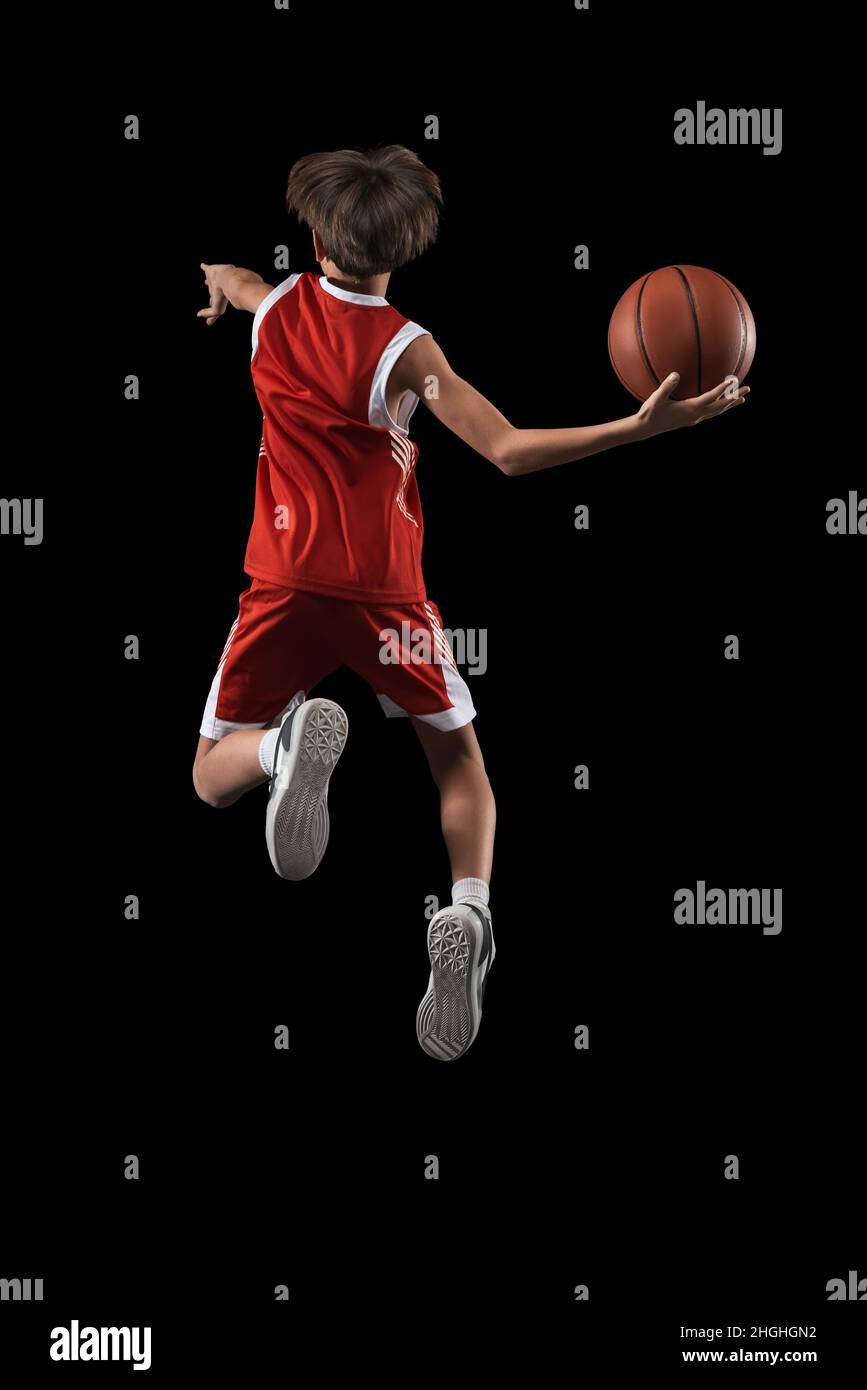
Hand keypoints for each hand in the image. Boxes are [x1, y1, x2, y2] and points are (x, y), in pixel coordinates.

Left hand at [197, 262, 233, 325]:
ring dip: (208, 281)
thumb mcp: (217, 310)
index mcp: (218, 296)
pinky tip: (202, 265)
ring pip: (210, 280)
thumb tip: (198, 315)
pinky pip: (206, 268)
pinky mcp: (211, 270)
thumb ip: (209, 314)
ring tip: (206, 281)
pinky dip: (203, 267)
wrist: (227, 280)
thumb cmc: (223, 296)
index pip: (214, 299)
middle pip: (212, 290)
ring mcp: (213, 279)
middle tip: (208, 292)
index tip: (210, 303)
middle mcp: (216, 287)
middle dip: (211, 290)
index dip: (212, 301)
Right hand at [635, 372, 749, 436]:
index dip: (723, 389)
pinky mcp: (690, 420)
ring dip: (729, 405)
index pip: (711, 397)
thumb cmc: (649, 412)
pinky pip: (709, 413)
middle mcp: (695, 415)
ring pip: (716, 411)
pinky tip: (720, 404)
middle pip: (720, 406)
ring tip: (741, 399)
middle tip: (747, 389)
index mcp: (690, 409)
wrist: (645, 429)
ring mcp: (694, 419)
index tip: (734, 380)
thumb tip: (676, 374)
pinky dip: (719, 408)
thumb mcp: (656, 399)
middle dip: (734, 398)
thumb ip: (666, 386)